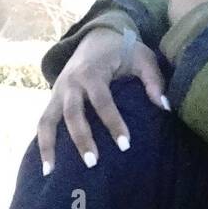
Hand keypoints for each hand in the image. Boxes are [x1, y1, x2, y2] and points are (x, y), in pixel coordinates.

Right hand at [37, 26, 165, 171]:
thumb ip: (154, 81)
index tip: (125, 145)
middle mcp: (71, 82)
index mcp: (93, 71)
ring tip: (52, 172)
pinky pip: (43, 122)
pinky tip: (46, 165)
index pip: (103, 101)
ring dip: (48, 146)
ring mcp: (58, 91)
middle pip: (73, 114)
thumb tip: (165, 107)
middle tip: (93, 163)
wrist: (96, 35)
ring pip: (47, 120)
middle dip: (82, 139)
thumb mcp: (143, 58)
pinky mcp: (53, 99)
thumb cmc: (124, 50)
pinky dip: (42, 143)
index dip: (113, 123)